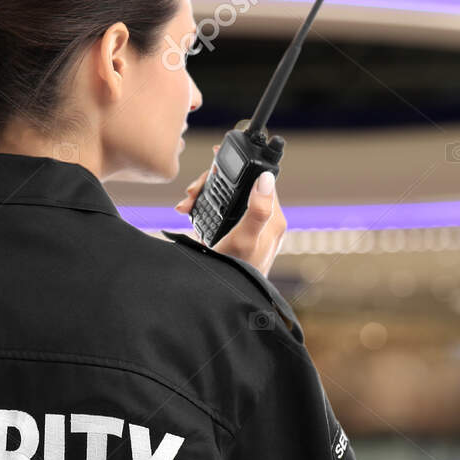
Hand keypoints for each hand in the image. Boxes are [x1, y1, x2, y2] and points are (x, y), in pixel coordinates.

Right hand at [175, 146, 287, 278]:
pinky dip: (203, 210)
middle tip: (191, 192)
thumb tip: (266, 177)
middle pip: (239, 187)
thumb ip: (258, 209)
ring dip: (203, 196)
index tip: (213, 161)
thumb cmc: (237, 271)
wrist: (226, 298)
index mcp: (274, 218)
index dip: (236, 169)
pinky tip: (189, 214)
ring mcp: (250, 229)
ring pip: (227, 198)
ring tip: (186, 204)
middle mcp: (265, 222)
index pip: (258, 179)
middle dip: (211, 184)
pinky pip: (221, 213)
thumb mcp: (245, 238)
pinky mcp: (237, 236)